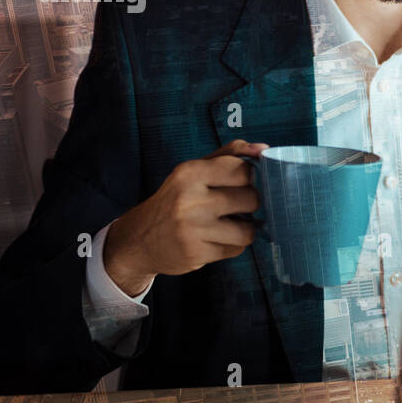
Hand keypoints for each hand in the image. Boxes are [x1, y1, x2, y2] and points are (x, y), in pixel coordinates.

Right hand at [102, 139, 268, 295]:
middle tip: (235, 205)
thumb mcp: (194, 170)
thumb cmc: (176, 199)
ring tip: (230, 224)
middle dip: (249, 203)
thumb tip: (262, 148)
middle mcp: (190, 200)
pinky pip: (236, 249)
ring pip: (248, 230)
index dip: (249, 177)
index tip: (241, 182)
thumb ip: (229, 155)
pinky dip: (232, 245)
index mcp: (190, 173)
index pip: (242, 169)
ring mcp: (193, 230)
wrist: (139, 239)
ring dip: (244, 229)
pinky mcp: (196, 254)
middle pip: (251, 198)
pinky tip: (216, 239)